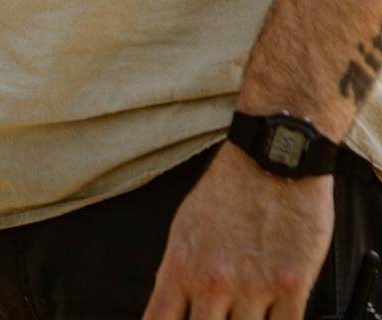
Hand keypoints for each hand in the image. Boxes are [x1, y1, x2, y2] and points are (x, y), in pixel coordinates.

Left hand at [141, 141, 333, 319]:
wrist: (271, 161)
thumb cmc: (226, 193)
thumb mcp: (184, 231)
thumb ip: (178, 276)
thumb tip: (173, 310)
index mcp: (179, 267)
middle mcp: (213, 283)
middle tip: (218, 316)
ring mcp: (254, 288)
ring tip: (244, 313)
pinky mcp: (292, 286)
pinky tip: (272, 317)